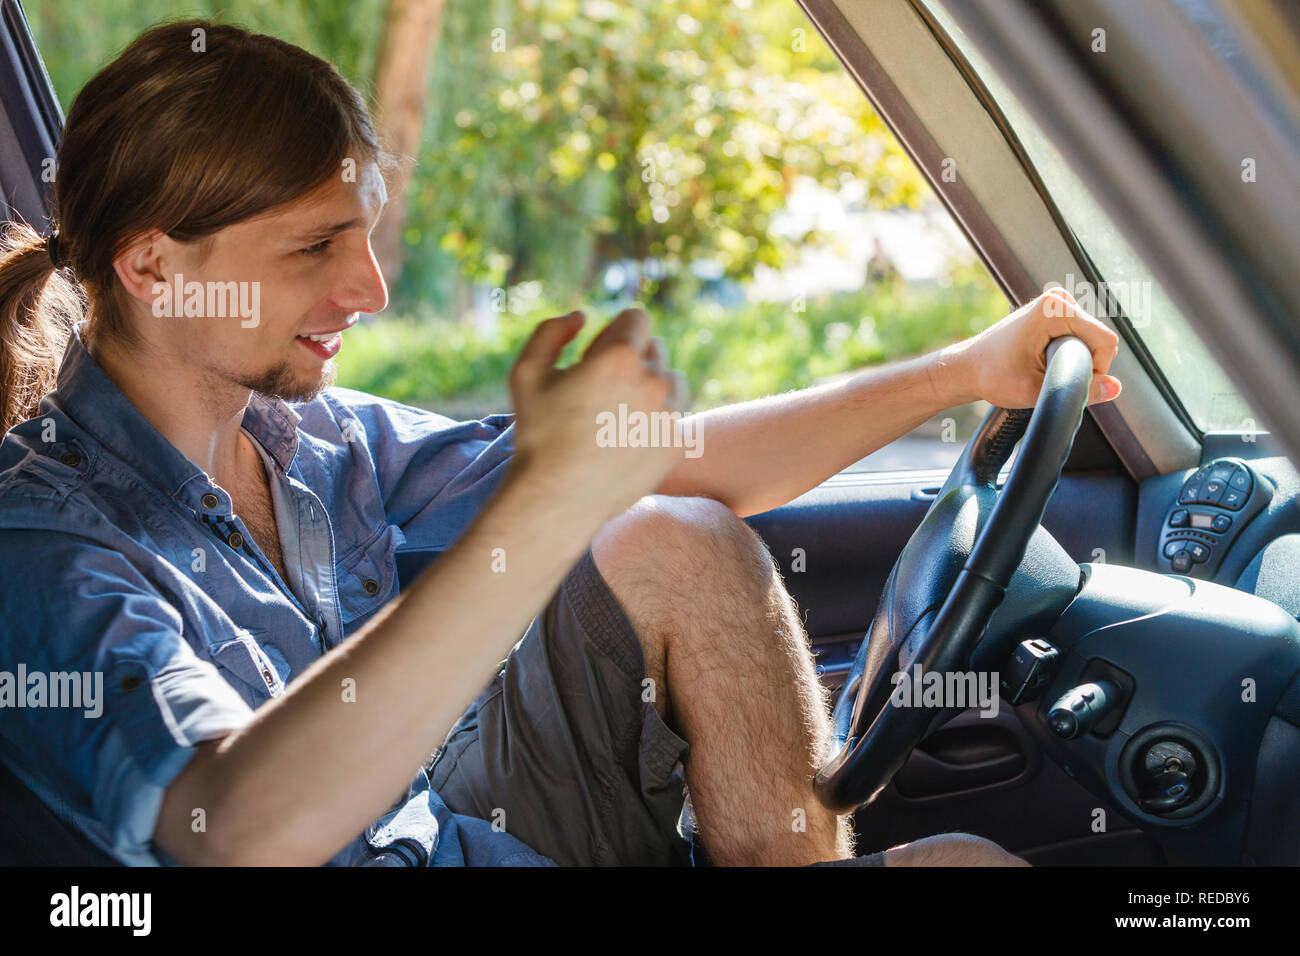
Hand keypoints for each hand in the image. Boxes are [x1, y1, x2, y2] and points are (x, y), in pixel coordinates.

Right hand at [507, 307, 686, 520]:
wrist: (557, 498)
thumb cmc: (538, 434)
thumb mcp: (527, 372)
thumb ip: (551, 331)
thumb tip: (582, 317)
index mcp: (619, 356)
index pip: (637, 318)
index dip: (614, 334)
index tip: (597, 357)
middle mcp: (653, 381)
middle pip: (656, 348)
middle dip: (633, 360)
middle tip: (602, 391)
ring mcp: (671, 415)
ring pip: (672, 382)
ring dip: (651, 389)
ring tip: (618, 415)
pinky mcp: (678, 445)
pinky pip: (675, 418)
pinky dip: (656, 423)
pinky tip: (627, 442)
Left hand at [935, 287, 1121, 408]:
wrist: (968, 368)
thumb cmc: (993, 376)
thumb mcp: (1034, 391)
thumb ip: (1078, 391)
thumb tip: (1115, 388)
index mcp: (1055, 308)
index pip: (1106, 342)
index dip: (1096, 369)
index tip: (1065, 379)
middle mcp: (1059, 298)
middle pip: (1100, 340)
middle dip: (1083, 364)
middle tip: (1047, 374)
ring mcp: (1057, 302)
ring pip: (1091, 341)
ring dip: (1075, 360)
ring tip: (1041, 367)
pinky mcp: (1055, 311)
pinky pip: (1080, 337)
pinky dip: (1069, 353)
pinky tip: (1043, 360)